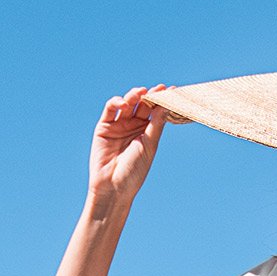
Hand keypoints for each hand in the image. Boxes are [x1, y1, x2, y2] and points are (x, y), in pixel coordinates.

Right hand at [87, 84, 174, 205]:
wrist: (113, 186)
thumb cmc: (134, 170)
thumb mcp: (149, 146)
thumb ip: (156, 125)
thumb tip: (166, 105)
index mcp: (147, 133)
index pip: (156, 112)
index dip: (163, 101)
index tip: (172, 91)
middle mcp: (133, 127)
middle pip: (143, 106)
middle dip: (151, 96)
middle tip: (159, 88)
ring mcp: (119, 125)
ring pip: (128, 104)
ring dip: (134, 95)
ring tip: (141, 92)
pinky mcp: (104, 126)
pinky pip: (110, 109)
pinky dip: (117, 102)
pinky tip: (125, 104)